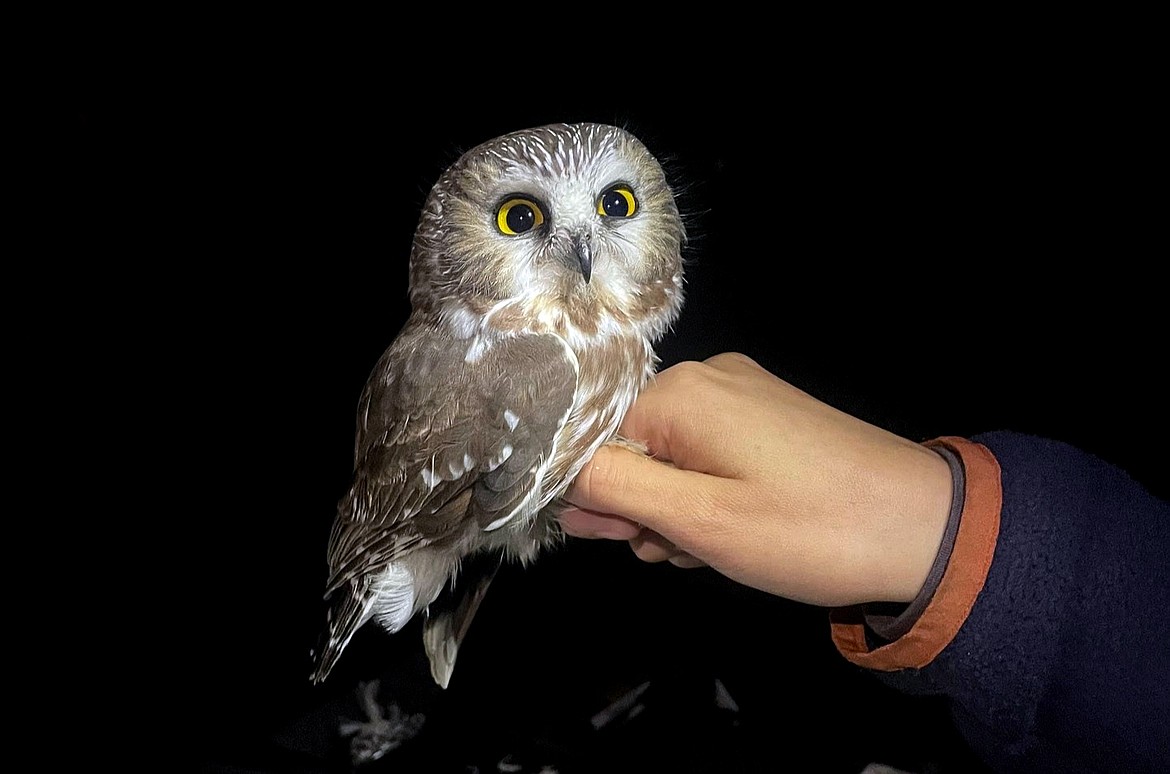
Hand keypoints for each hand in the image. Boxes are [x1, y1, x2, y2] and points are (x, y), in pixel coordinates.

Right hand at [560, 353, 952, 606]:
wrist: (926, 527)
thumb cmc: (808, 529)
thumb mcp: (699, 520)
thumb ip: (617, 490)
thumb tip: (555, 471)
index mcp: (681, 392)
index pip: (594, 437)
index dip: (597, 495)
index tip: (622, 541)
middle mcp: (708, 377)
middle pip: (632, 443)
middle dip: (640, 504)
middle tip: (672, 551)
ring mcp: (744, 392)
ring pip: (670, 454)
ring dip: (675, 507)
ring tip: (707, 550)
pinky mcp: (770, 414)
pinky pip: (708, 451)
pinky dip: (706, 493)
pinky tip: (728, 531)